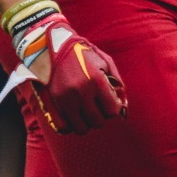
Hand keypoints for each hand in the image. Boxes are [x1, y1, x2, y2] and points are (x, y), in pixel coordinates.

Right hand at [3, 0, 127, 133]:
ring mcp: (64, 100)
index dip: (114, 108)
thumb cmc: (84, 54)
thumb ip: (117, 84)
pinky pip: (64, 128)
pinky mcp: (52, 104)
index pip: (112, 111)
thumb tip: (124, 107)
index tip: (111, 101)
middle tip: (98, 105)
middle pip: (97, 122)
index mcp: (96, 81)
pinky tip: (74, 115)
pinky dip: (71, 126)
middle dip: (101, 115)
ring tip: (86, 110)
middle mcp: (80, 93)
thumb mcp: (106, 62)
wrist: (54, 47)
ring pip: (81, 128)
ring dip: (87, 122)